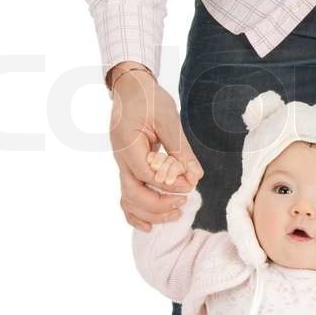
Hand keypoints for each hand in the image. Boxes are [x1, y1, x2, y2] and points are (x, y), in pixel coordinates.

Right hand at [108, 68, 203, 230]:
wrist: (131, 90)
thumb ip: (180, 148)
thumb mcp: (168, 117)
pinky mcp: (127, 169)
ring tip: (176, 214)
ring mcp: (121, 165)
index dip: (168, 184)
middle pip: (132, 193)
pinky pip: (127, 197)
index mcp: (127, 143)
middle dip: (159, 205)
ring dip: (150, 212)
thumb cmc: (148, 99)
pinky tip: (152, 224)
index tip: (190, 186)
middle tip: (184, 204)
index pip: (145, 173)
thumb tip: (195, 176)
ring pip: (128, 200)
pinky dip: (137, 213)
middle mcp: (120, 158)